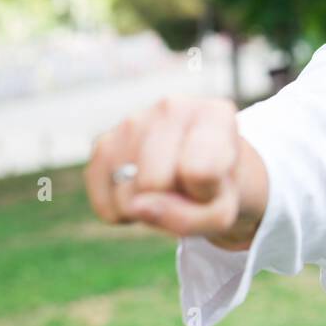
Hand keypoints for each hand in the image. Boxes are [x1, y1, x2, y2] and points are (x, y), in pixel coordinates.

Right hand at [84, 96, 268, 249]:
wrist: (207, 176)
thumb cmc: (219, 189)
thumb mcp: (221, 212)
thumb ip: (187, 218)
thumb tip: (134, 207)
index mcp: (213, 114)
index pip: (198, 173)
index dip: (206, 195)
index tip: (216, 183)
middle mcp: (171, 107)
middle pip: (155, 183)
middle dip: (172, 202)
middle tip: (189, 188)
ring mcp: (132, 121)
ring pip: (128, 198)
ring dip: (149, 209)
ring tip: (171, 187)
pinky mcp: (104, 144)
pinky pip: (105, 203)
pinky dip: (125, 213)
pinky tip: (146, 191)